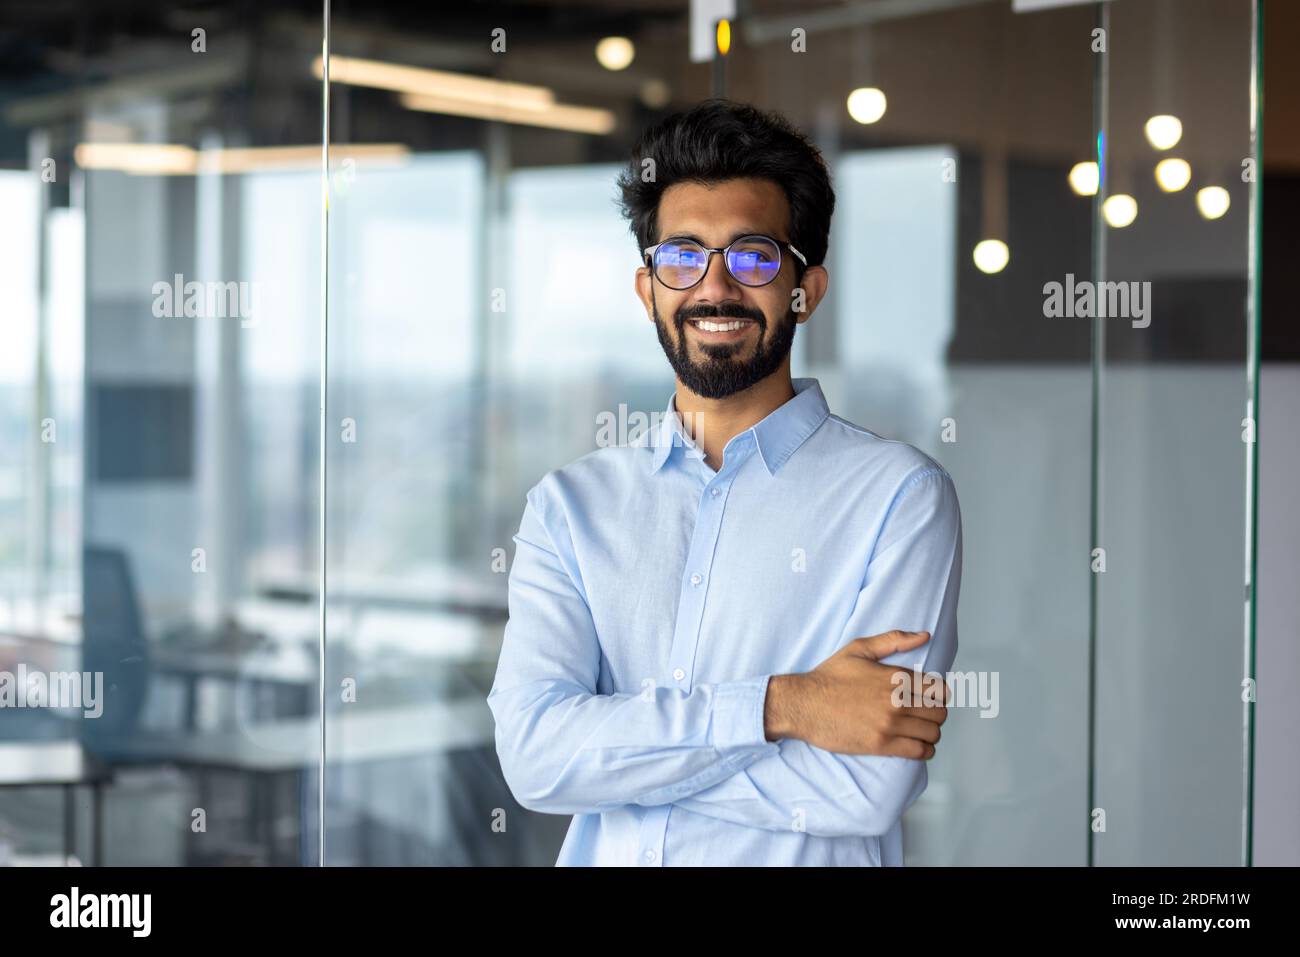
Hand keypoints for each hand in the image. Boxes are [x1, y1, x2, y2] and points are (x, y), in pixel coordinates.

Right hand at [764, 630, 948, 757]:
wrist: (804, 704)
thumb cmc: (830, 676)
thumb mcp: (859, 649)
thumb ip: (894, 640)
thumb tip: (925, 635)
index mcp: (896, 677)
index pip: (939, 690)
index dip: (937, 695)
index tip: (928, 698)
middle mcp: (897, 701)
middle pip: (940, 713)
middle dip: (935, 714)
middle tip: (923, 714)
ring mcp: (890, 725)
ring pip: (932, 733)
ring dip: (930, 732)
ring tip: (919, 730)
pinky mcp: (881, 745)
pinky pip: (919, 752)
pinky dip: (924, 750)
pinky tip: (916, 745)